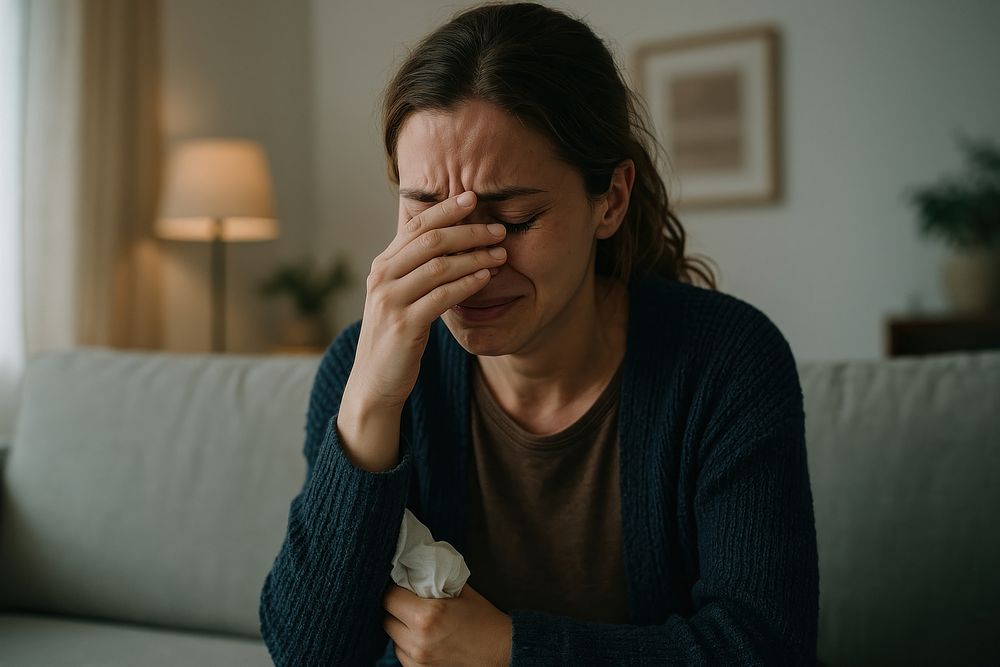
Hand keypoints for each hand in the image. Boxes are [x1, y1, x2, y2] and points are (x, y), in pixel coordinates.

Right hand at [336, 191, 507, 470]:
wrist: (375, 382)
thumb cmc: (395, 338)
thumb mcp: (401, 297)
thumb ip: (416, 270)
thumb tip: (446, 240)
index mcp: (383, 266)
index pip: (416, 226)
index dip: (445, 208)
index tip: (473, 197)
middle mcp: (382, 278)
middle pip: (430, 241)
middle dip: (467, 230)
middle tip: (497, 228)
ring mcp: (391, 301)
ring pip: (438, 266)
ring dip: (474, 256)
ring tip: (500, 253)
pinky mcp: (404, 326)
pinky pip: (441, 297)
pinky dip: (467, 284)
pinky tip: (486, 278)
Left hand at [383, 583, 512, 666]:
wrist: (503, 653)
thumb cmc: (485, 620)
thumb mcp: (462, 592)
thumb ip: (436, 579)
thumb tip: (416, 566)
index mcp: (428, 615)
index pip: (389, 597)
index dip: (395, 588)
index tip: (403, 585)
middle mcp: (418, 640)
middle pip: (386, 618)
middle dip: (396, 608)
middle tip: (410, 602)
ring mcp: (417, 660)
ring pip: (392, 638)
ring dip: (401, 628)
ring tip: (421, 622)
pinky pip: (402, 654)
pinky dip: (408, 644)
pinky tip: (427, 638)